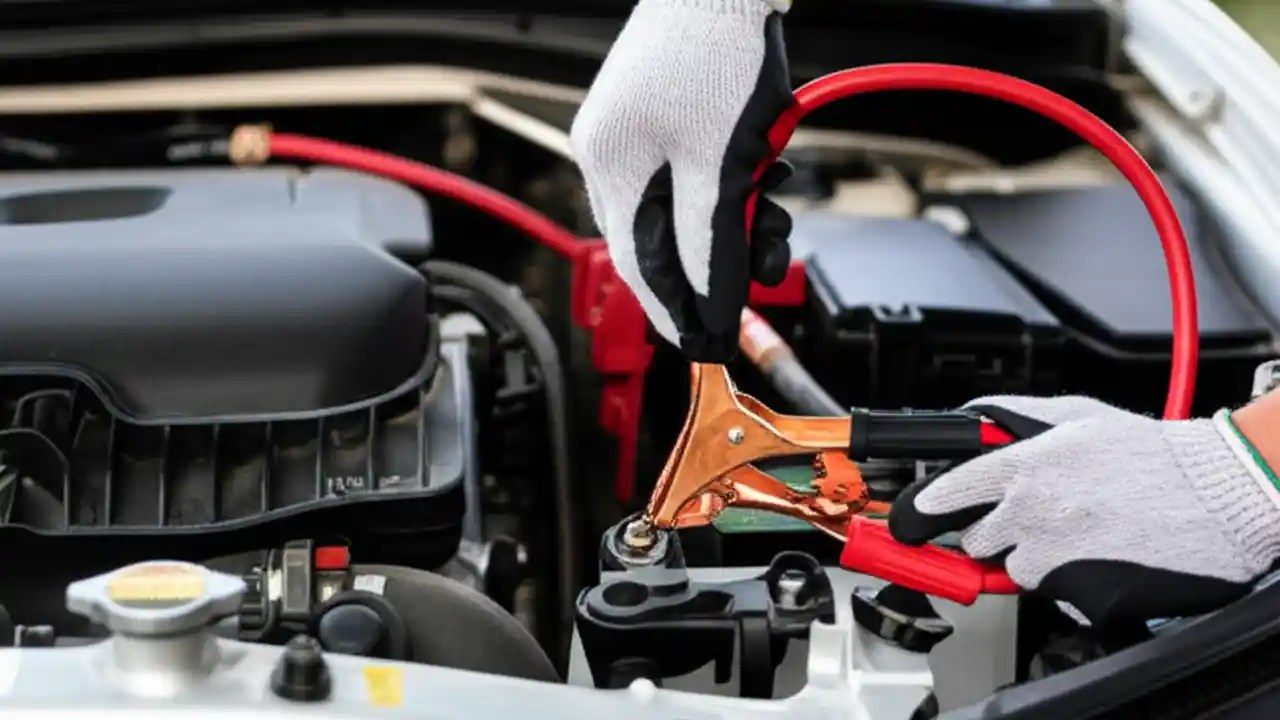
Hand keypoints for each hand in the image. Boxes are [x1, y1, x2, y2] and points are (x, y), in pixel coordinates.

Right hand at [570, 0, 795, 361]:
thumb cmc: (719, 51)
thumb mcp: (722, 163)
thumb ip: (711, 240)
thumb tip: (709, 306)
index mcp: (612, 167)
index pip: (640, 267)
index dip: (677, 312)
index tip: (706, 347)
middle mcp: (611, 155)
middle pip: (658, 242)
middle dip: (715, 264)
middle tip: (756, 279)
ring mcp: (633, 135)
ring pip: (679, 211)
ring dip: (730, 225)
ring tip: (772, 222)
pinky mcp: (660, 119)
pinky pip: (688, 178)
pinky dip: (726, 193)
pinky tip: (760, 186)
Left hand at [889, 396, 1279, 626]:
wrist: (1216, 496)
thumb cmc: (1152, 454)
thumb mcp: (1074, 415)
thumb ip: (1010, 417)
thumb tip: (969, 420)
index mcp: (1024, 466)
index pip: (946, 493)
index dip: (923, 507)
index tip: (911, 518)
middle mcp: (1032, 512)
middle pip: (974, 539)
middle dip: (993, 531)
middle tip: (1032, 517)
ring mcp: (1054, 557)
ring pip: (1012, 570)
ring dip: (1033, 557)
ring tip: (1078, 530)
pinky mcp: (1078, 594)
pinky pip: (1053, 595)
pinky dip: (1067, 582)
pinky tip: (1098, 553)